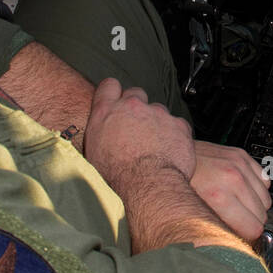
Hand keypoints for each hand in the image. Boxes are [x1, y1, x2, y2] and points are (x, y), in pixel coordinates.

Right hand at [83, 78, 195, 192]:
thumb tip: (102, 135)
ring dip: (157, 123)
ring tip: (154, 147)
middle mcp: (132, 107)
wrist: (146, 186)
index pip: (109, 86)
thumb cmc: (116, 176)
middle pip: (136, 94)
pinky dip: (175, 135)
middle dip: (137, 107)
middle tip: (137, 129)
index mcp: (107, 112)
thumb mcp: (94, 153)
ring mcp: (158, 113)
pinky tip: (170, 151)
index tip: (117, 101)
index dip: (114, 92)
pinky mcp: (178, 124)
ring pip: (158, 111)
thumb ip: (100, 134)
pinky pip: (177, 125)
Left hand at [190, 141, 272, 241]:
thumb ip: (220, 228)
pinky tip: (243, 189)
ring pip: (266, 199)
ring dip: (256, 204)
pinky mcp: (242, 156)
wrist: (171, 157)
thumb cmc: (181, 186)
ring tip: (239, 204)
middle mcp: (232, 179)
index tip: (243, 235)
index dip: (248, 235)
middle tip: (238, 220)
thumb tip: (238, 243)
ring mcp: (239, 165)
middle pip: (262, 215)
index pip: (254, 228)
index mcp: (219, 197)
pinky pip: (266, 181)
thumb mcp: (196, 214)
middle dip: (252, 221)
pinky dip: (257, 187)